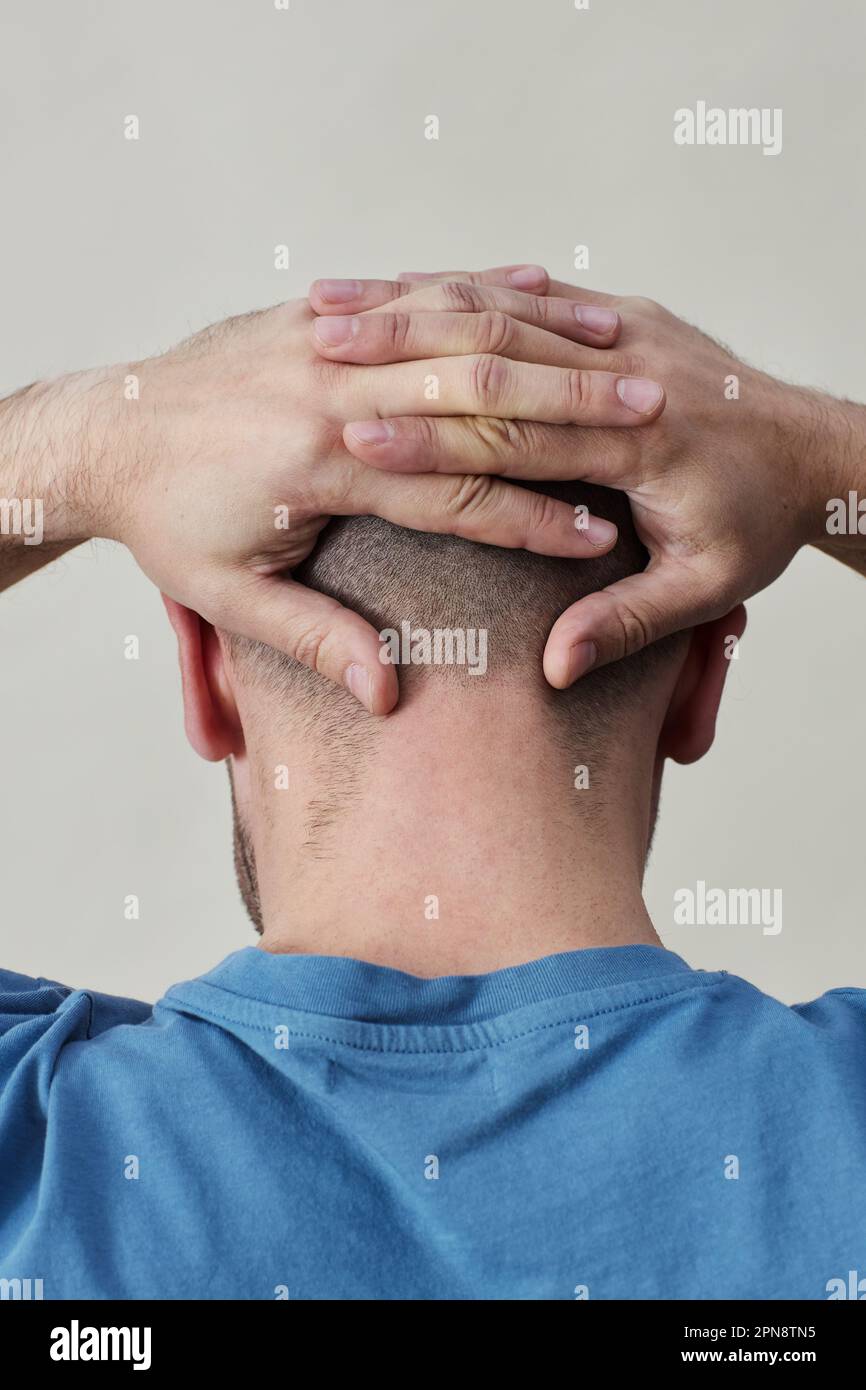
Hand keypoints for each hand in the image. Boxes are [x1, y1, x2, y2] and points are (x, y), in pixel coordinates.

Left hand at [28, 288, 660, 712]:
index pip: (454, 491)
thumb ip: (315, 639)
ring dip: (546, 341)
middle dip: (573, 413)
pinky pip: (413, 291)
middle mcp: (328, 389)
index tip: (600, 539)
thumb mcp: (229, 597)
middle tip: (654, 422)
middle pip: (476, 397)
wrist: (104, 433)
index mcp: (318, 464)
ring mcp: (321, 341)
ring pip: (455, 329)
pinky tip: (542, 287)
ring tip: (626, 350)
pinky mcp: (314, 316)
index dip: (531, 519)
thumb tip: (387, 693)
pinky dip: (481, 291)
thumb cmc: (165, 524)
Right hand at [324, 267, 858, 684]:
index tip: (354, 447)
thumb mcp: (709, 588)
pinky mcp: (622, 316)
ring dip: (414, 310)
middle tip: (311, 360)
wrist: (818, 451)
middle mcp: (628, 369)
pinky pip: (529, 292)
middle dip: (397, 359)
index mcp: (644, 441)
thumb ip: (629, 622)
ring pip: (501, 307)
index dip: (429, 443)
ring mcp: (627, 330)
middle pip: (493, 359)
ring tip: (325, 313)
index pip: (514, 437)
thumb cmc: (761, 521)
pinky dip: (461, 290)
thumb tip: (558, 666)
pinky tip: (396, 289)